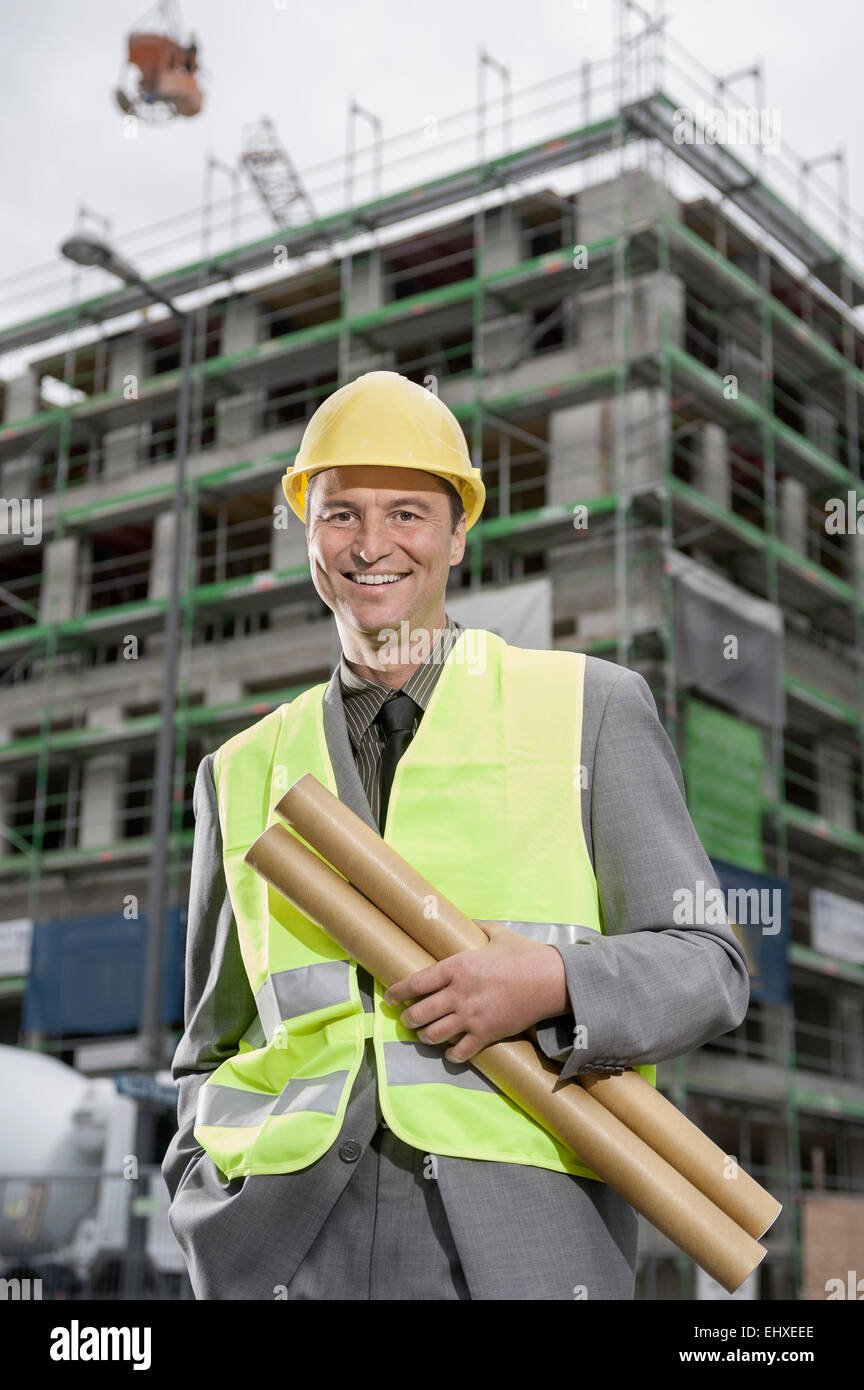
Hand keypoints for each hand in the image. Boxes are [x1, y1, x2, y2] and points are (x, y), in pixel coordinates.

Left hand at [382, 921, 568, 1063]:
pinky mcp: (486, 1033)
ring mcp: (471, 1016)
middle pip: (420, 1012)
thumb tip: (472, 923)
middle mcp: (459, 993)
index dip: (399, 992)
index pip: (417, 982)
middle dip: (409, 1019)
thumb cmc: (524, 955)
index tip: (390, 998)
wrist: (551, 980)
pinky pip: (460, 1051)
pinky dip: (452, 1054)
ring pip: (434, 1034)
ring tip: (425, 1035)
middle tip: (407, 1020)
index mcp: (458, 966)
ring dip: (426, 1036)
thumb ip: (481, 928)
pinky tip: (451, 1052)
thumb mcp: (499, 935)